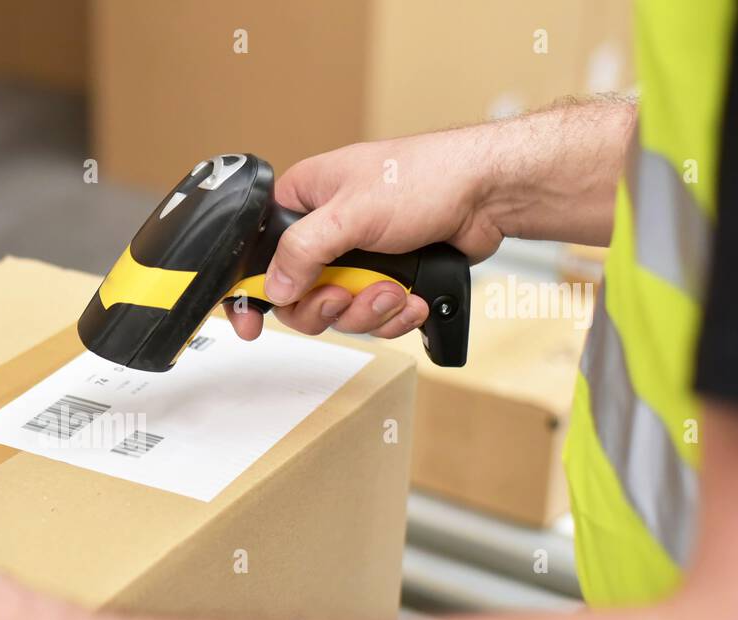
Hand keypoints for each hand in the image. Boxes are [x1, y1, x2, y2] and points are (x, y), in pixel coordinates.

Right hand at [226, 127, 504, 341]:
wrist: (488, 193)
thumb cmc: (425, 176)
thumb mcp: (350, 212)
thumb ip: (303, 251)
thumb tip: (274, 288)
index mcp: (303, 200)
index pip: (258, 253)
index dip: (250, 291)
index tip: (249, 324)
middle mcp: (325, 231)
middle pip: (297, 296)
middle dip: (327, 306)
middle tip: (345, 296)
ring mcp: (356, 258)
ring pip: (337, 313)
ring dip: (367, 311)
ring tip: (393, 292)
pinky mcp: (386, 278)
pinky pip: (372, 317)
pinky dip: (393, 315)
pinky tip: (411, 299)